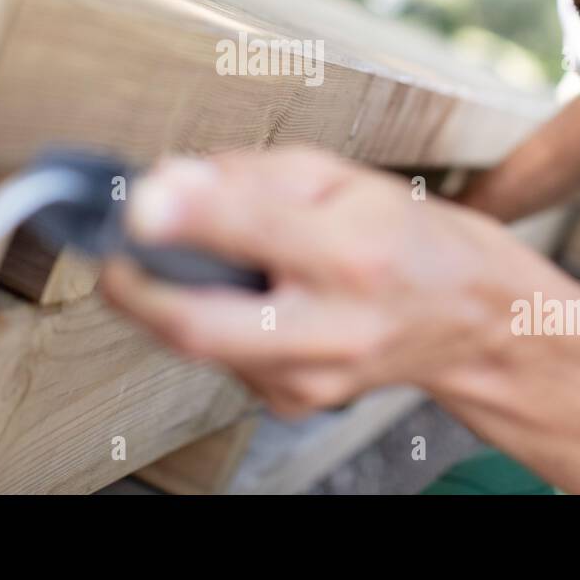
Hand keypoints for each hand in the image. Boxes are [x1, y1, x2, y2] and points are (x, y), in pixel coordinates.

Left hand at [98, 148, 540, 418]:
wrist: (471, 319)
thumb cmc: (407, 236)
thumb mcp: (342, 177)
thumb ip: (254, 176)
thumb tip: (170, 180)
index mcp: (351, 253)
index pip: (253, 232)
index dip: (182, 213)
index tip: (134, 198)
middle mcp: (331, 327)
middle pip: (200, 327)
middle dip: (134, 292)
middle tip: (109, 257)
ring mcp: (311, 378)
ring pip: (201, 345)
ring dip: (173, 298)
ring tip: (193, 258)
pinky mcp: (295, 402)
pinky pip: (224, 358)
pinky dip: (212, 319)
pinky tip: (243, 297)